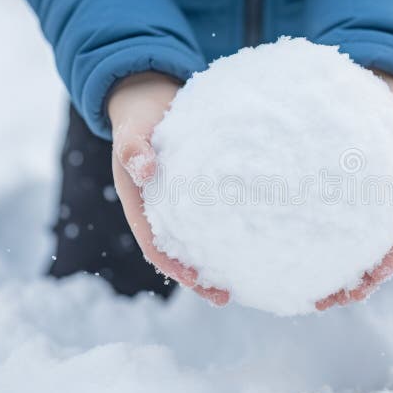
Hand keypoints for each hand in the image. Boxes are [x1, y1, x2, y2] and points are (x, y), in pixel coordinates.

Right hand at [108, 71, 229, 304]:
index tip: (193, 280)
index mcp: (141, 206)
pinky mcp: (204, 187)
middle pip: (182, 252)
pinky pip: (219, 213)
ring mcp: (184, 201)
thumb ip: (133, 147)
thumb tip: (143, 169)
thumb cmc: (138, 116)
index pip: (154, 246)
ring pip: (202, 237)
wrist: (152, 95)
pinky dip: (233, 228)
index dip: (172, 267)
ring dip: (220, 259)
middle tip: (227, 296)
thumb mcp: (131, 129)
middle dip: (201, 277)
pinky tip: (260, 234)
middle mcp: (163, 210)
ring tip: (252, 278)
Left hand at [316, 71, 392, 309]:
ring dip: (330, 273)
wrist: (371, 86)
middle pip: (372, 255)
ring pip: (346, 247)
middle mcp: (382, 208)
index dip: (388, 263)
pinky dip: (310, 244)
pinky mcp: (330, 197)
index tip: (367, 282)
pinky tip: (285, 254)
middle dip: (353, 284)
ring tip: (304, 293)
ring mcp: (356, 205)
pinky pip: (321, 225)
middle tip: (324, 301)